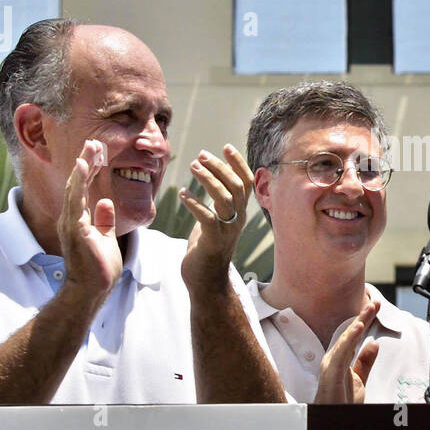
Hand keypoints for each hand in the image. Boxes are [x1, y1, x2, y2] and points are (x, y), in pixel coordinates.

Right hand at [57, 139, 121, 301]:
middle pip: (77, 183)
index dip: (90, 169)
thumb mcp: (105, 238)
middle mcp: (71, 218)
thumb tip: (106, 202)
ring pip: (74, 188)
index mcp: (78, 219)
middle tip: (94, 142)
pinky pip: (75, 201)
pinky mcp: (75, 229)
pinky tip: (83, 167)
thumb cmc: (98, 268)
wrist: (92, 290)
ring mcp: (71, 223)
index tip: (97, 152)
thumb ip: (104, 220)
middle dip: (87, 162)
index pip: (83, 188)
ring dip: (83, 167)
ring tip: (90, 148)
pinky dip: (79, 182)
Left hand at [181, 144, 252, 292]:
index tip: (226, 147)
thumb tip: (209, 181)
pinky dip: (195, 203)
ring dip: (208, 179)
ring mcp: (227, 231)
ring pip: (224, 198)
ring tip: (193, 166)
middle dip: (220, 167)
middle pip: (236, 186)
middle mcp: (237, 220)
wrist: (207, 282)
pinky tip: (183, 193)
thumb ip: (216, 203)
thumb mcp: (215, 220)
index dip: (238, 163)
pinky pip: (207, 217)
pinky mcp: (212, 241)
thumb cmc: (207, 249)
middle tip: (202, 155)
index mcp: (239, 213)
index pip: (246, 183)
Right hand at [313, 300, 379, 403]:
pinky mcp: (330, 374)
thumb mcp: (358, 380)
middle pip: (350, 334)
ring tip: (368, 311)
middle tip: (375, 302)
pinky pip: (341, 354)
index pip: (355, 336)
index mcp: (341, 360)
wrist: (333, 420)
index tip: (376, 306)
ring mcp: (330, 366)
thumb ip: (365, 362)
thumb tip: (373, 344)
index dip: (365, 320)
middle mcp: (334, 360)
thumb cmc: (340, 403)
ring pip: (344, 340)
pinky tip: (358, 328)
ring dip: (357, 324)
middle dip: (363, 317)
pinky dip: (349, 339)